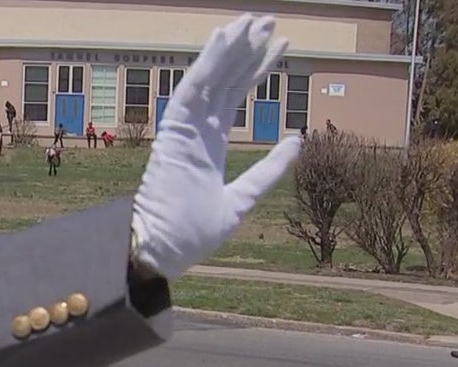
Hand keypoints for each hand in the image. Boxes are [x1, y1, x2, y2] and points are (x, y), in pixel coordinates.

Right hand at [130, 14, 301, 279]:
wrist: (160, 253)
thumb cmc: (191, 236)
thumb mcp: (242, 200)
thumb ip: (268, 170)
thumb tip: (296, 141)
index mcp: (210, 146)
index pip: (237, 98)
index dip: (257, 71)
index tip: (281, 48)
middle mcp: (197, 132)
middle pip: (226, 81)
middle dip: (248, 50)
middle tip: (270, 20)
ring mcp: (184, 131)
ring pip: (212, 79)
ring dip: (232, 48)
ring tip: (254, 20)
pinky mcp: (174, 133)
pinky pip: (193, 90)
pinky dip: (208, 63)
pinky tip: (224, 37)